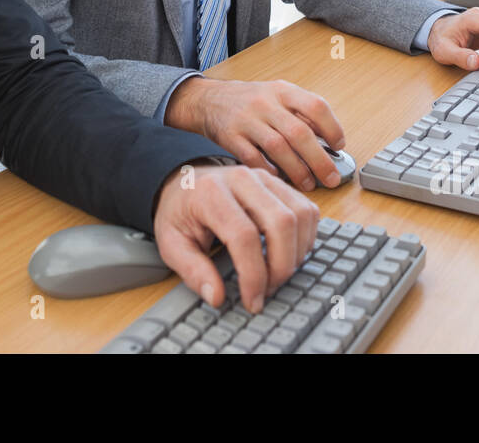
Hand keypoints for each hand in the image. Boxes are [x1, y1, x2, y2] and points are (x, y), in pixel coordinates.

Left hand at [153, 163, 319, 312]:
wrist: (186, 181)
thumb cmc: (180, 212)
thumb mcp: (170, 243)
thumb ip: (192, 271)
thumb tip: (217, 297)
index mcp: (211, 193)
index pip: (244, 236)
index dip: (253, 275)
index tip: (252, 300)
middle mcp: (242, 179)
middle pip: (281, 222)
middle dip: (282, 266)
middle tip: (268, 290)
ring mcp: (264, 178)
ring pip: (301, 215)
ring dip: (297, 253)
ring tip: (278, 274)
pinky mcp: (279, 183)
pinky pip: (308, 210)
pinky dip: (306, 237)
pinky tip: (289, 254)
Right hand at [165, 77, 345, 189]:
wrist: (208, 99)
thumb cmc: (250, 101)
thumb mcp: (277, 96)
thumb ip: (301, 113)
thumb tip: (329, 140)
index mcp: (282, 90)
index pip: (315, 106)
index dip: (332, 128)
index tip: (339, 146)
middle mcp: (265, 102)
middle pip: (299, 132)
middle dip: (319, 159)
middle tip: (330, 178)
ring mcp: (246, 119)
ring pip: (277, 147)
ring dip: (297, 169)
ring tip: (308, 184)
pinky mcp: (230, 136)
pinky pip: (252, 157)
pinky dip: (268, 170)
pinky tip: (278, 180)